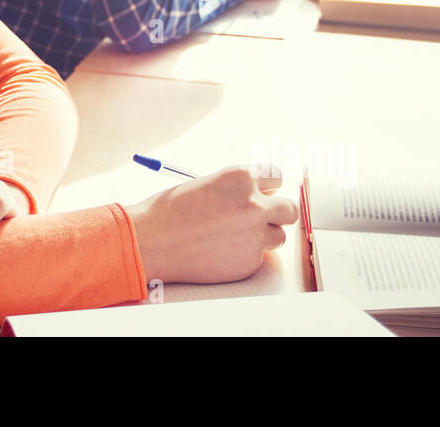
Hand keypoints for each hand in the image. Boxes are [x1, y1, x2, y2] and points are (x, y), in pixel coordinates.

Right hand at [125, 162, 297, 283]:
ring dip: (261, 236)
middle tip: (260, 217)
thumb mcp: (206, 185)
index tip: (263, 193)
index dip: (267, 187)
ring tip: (231, 237)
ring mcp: (254, 236)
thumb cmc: (170, 210)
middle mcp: (253, 205)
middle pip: (288, 209)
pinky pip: (258, 257)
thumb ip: (235, 189)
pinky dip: (244, 256)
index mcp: (240, 178)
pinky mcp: (249, 262)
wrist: (151, 241)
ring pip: (277, 236)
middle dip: (277, 212)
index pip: (276, 177)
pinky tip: (219, 252)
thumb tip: (257, 196)